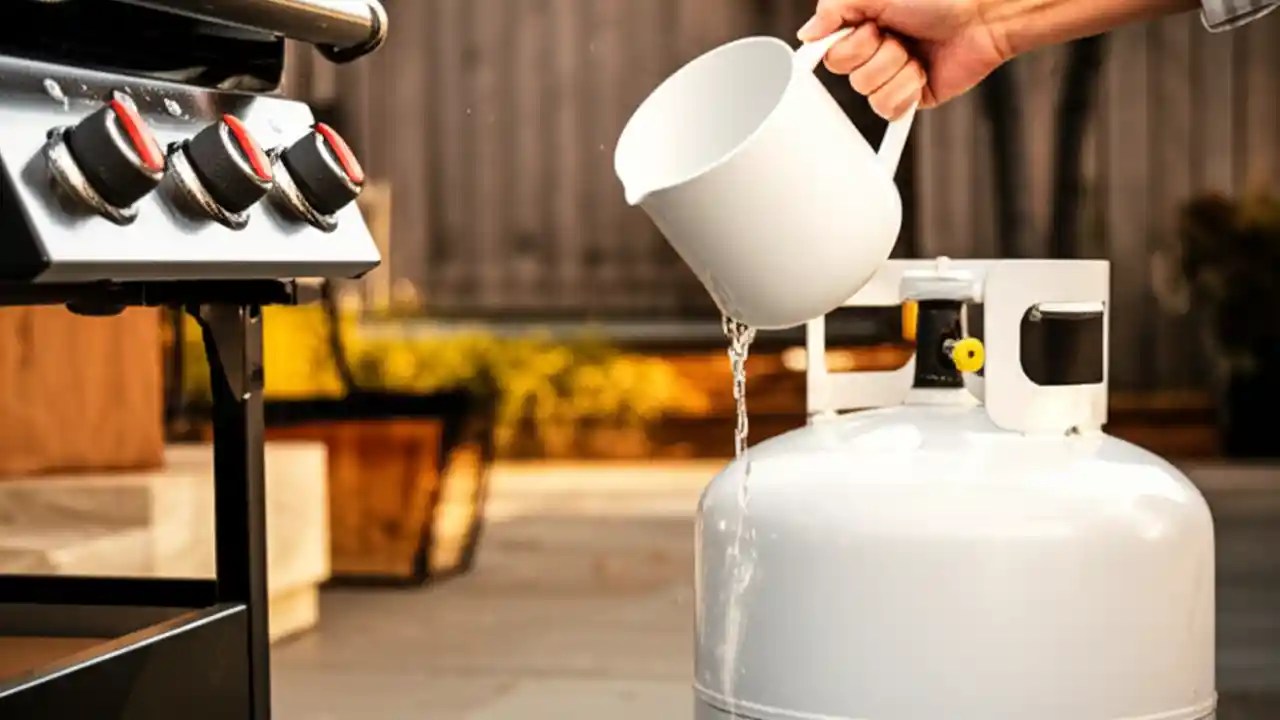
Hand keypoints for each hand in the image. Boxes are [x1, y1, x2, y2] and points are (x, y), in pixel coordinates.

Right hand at [798, 0, 1012, 118]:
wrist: (985, 13)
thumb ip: (834, 8)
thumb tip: (806, 34)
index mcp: (861, 25)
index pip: (827, 50)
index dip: (842, 46)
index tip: (862, 33)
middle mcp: (874, 52)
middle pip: (846, 74)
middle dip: (873, 53)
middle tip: (896, 34)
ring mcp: (892, 76)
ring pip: (867, 92)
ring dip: (895, 68)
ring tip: (915, 50)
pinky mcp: (910, 98)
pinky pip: (888, 109)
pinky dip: (906, 89)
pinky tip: (922, 72)